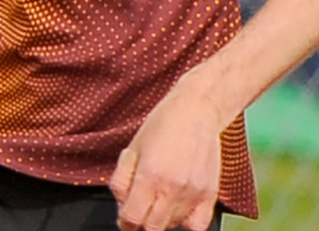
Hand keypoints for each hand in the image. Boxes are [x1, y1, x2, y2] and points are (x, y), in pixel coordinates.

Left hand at [110, 79, 223, 230]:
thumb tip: (122, 203)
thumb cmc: (161, 127)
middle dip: (141, 222)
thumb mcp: (131, 149)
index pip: (133, 218)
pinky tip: (178, 208)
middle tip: (139, 209)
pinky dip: (186, 222)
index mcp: (149, 178)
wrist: (196, 113)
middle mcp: (172, 190)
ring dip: (162, 219)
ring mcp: (193, 194)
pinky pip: (198, 225)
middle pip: (153, 227)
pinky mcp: (210, 194)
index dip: (125, 222)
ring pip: (174, 224)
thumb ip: (122, 180)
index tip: (124, 219)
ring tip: (158, 199)